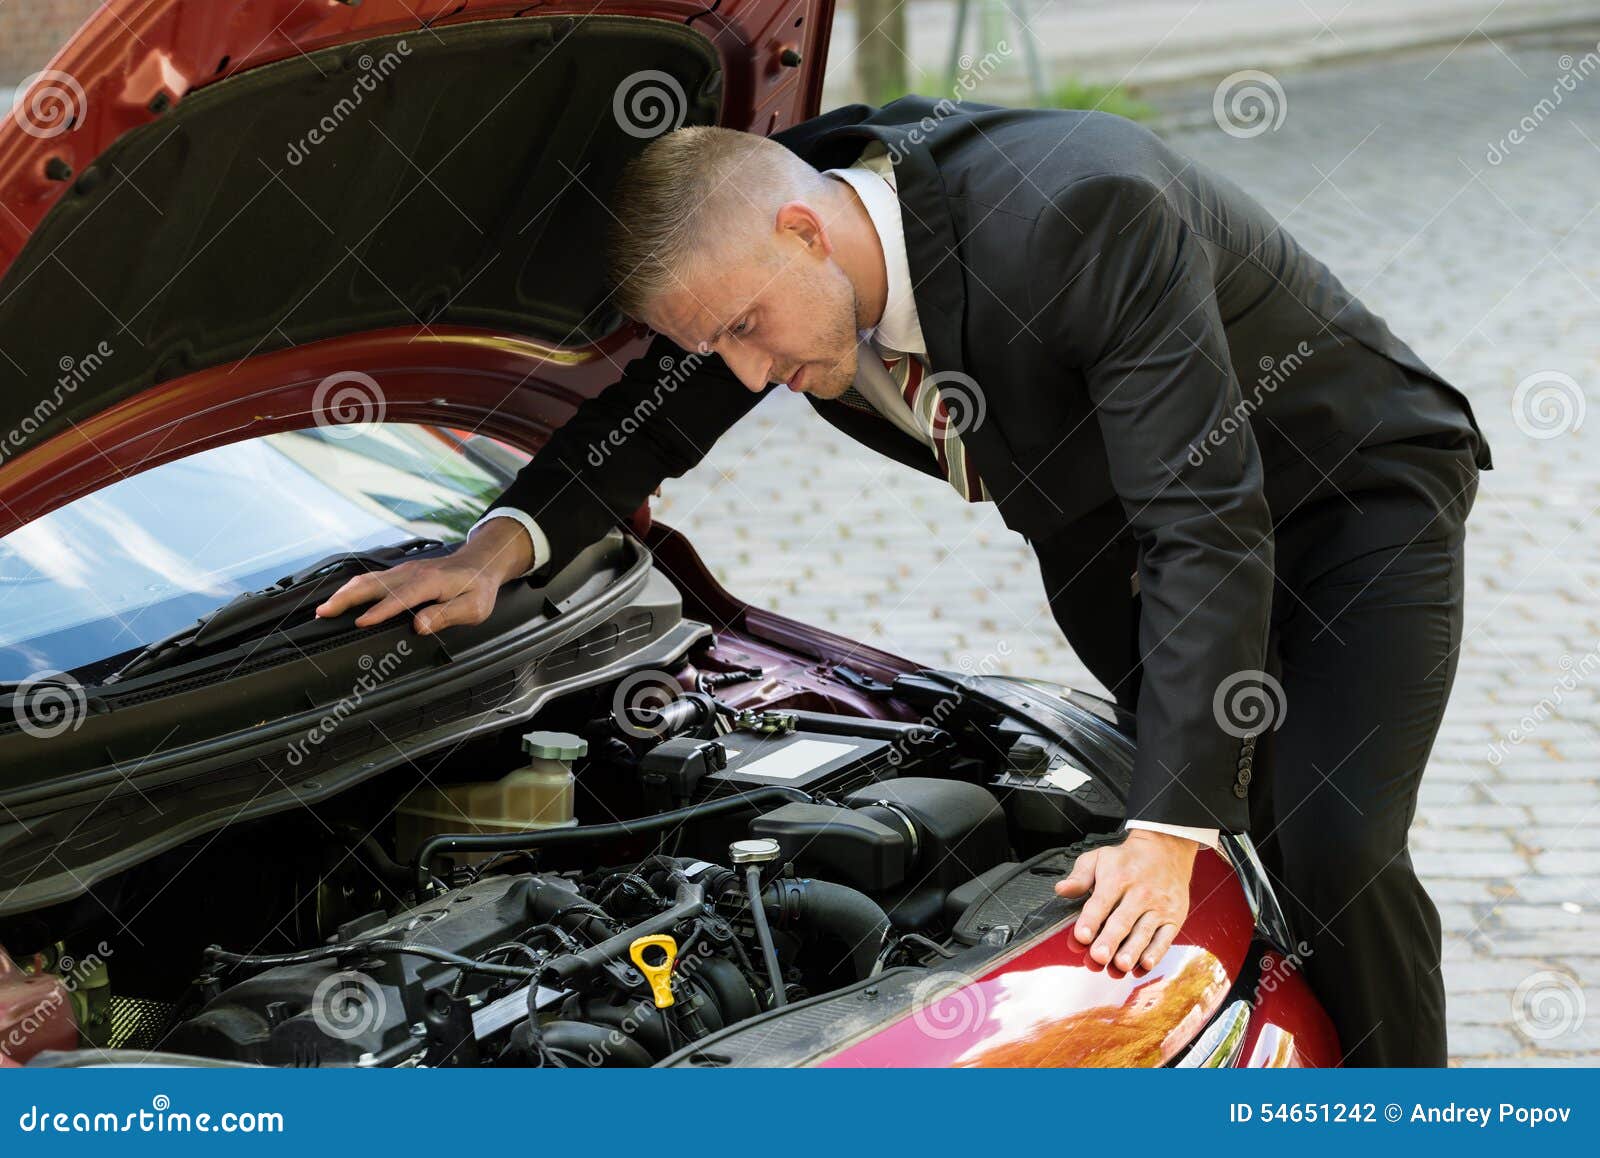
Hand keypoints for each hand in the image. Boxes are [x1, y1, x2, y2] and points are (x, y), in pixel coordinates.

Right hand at [314, 518, 534, 633]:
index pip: (401, 598)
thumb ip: (447, 615)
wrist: (480, 563)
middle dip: (346, 598)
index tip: (362, 622)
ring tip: (323, 608)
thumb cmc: (478, 587)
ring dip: (344, 593)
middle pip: (373, 584)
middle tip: (324, 612)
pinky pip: (372, 579)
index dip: (381, 610)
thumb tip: (420, 625)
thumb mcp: (474, 607)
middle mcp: (412, 573)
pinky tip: (340, 599)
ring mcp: (403, 571)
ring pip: (368, 580)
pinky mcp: (399, 573)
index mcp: (431, 582)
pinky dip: (352, 588)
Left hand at [1053, 828, 1198, 971]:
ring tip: (1121, 966)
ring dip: (1132, 951)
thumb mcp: (1099, 858)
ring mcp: (1159, 908)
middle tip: (1098, 957)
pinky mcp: (1174, 919)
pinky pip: (1165, 939)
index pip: (1101, 902)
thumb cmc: (1127, 860)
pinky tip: (1144, 966)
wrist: (1166, 851)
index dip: (1090, 920)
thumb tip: (1062, 889)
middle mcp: (1140, 894)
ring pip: (1144, 932)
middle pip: (1123, 921)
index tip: (1081, 936)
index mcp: (1117, 879)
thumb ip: (1079, 876)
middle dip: (1110, 940)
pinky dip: (1156, 954)